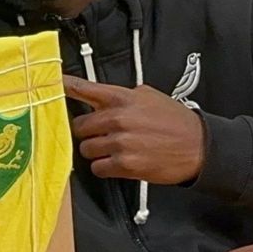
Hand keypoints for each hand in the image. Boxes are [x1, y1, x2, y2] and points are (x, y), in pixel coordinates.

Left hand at [63, 74, 204, 184]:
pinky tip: (117, 162)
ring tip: (112, 149)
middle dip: (87, 131)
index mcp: (122, 98)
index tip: (53, 84)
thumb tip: (99, 97)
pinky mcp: (125, 165)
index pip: (85, 89)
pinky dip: (104, 167)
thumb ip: (121, 96)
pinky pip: (98, 167)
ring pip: (86, 148)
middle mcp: (117, 118)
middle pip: (79, 125)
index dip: (66, 86)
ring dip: (95, 150)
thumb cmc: (174, 121)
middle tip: (100, 134)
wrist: (199, 147)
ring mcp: (120, 142)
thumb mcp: (148, 97)